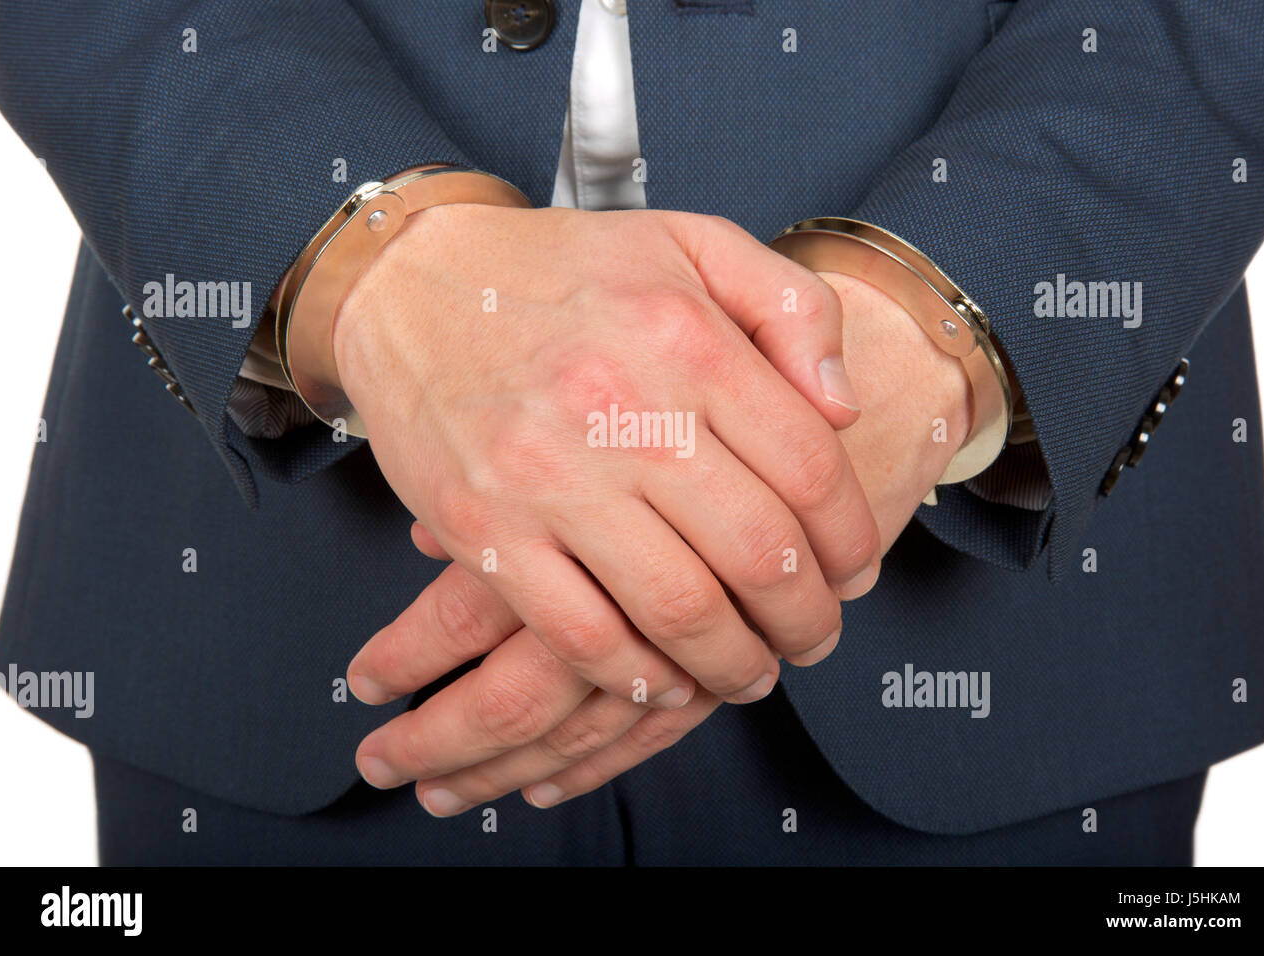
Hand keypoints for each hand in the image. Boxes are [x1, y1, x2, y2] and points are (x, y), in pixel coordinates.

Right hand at [332, 204, 878, 730]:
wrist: (408, 283)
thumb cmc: (555, 271)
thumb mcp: (691, 243)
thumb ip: (793, 307)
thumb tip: (846, 409)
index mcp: (687, 338)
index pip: (811, 468)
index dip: (852, 539)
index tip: (855, 571)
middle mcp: (623, 407)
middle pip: (757, 552)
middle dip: (806, 618)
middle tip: (813, 636)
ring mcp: (548, 477)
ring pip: (679, 610)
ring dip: (733, 664)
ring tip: (750, 670)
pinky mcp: (486, 529)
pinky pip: (582, 636)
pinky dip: (638, 677)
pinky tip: (664, 676)